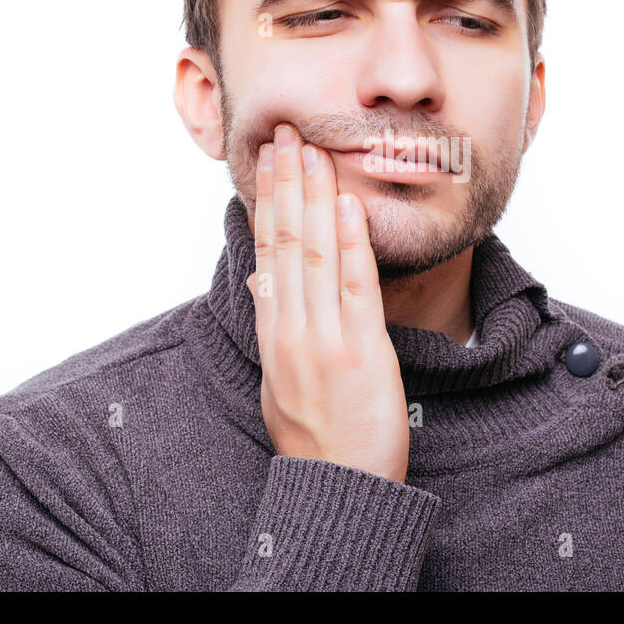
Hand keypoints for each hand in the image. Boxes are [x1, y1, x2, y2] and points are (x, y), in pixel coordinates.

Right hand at [246, 123, 410, 483]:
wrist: (338, 489)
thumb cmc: (315, 440)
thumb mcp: (278, 381)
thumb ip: (274, 328)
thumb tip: (262, 284)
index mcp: (273, 335)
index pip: (267, 253)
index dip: (268, 201)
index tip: (269, 160)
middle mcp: (291, 330)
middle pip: (286, 241)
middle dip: (286, 182)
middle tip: (286, 133)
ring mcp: (324, 340)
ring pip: (316, 254)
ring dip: (316, 196)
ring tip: (313, 150)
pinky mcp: (362, 352)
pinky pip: (356, 288)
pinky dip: (353, 242)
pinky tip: (349, 204)